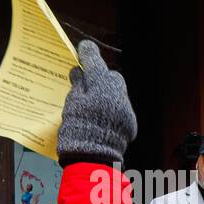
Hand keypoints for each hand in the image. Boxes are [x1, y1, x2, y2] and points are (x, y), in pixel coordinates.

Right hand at [57, 40, 137, 164]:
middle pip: (112, 77)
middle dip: (102, 77)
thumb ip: (79, 85)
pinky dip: (114, 110)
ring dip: (109, 95)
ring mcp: (126, 108)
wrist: (94, 155)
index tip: (85, 48)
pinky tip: (104, 117)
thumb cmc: (78, 126)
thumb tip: (80, 71)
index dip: (89, 54)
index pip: (95, 62)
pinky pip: (122, 109)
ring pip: (119, 94)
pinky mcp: (131, 122)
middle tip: (89, 83)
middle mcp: (118, 93)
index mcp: (100, 85)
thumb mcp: (72, 102)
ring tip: (95, 103)